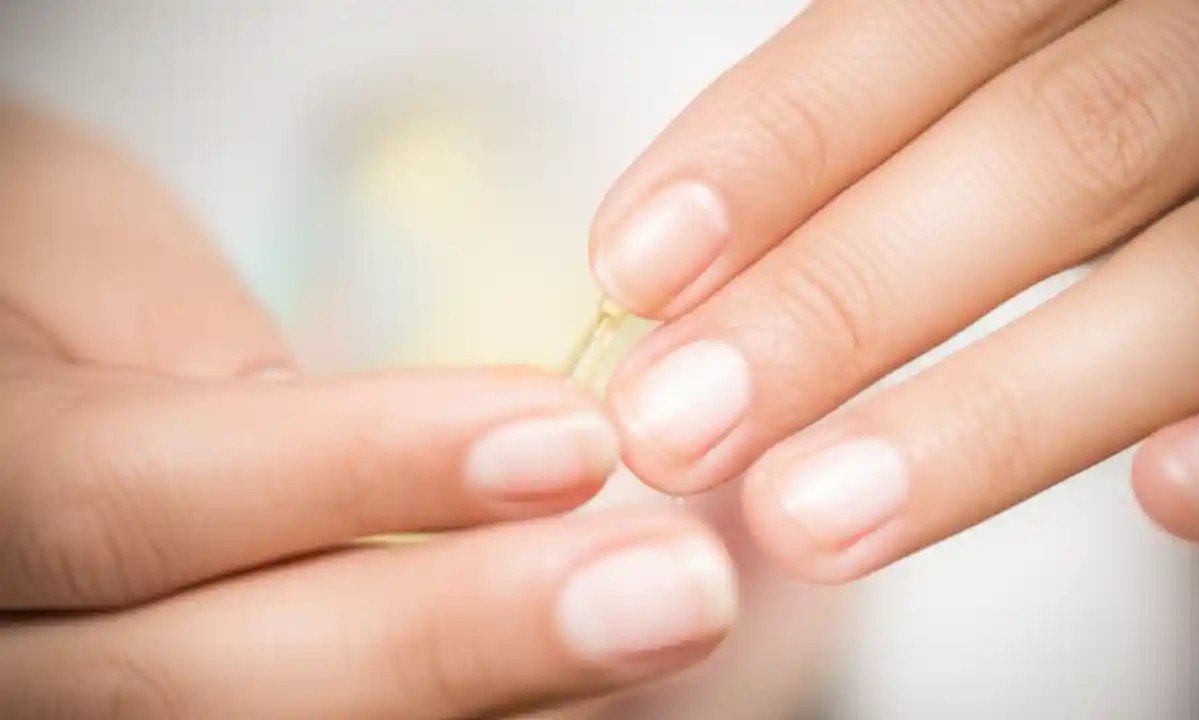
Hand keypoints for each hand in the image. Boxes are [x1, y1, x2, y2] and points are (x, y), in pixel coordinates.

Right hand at [0, 107, 735, 717]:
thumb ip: (215, 377)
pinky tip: (571, 680)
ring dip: (478, 700)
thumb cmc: (45, 282)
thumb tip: (422, 477)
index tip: (570, 439)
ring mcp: (70, 708)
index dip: (349, 474)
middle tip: (673, 587)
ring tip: (657, 623)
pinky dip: (464, 719)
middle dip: (452, 641)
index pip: (124, 501)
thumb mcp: (90, 267)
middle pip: (193, 688)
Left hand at [590, 0, 1198, 580]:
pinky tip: (1172, 497)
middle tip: (675, 427)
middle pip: (1059, 145)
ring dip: (995, 412)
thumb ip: (889, 121)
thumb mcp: (1004, 65)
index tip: (635, 267)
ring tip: (809, 518)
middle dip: (846, 298)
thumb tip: (673, 272)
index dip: (781, 141)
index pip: (931, 18)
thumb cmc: (1119, 104)